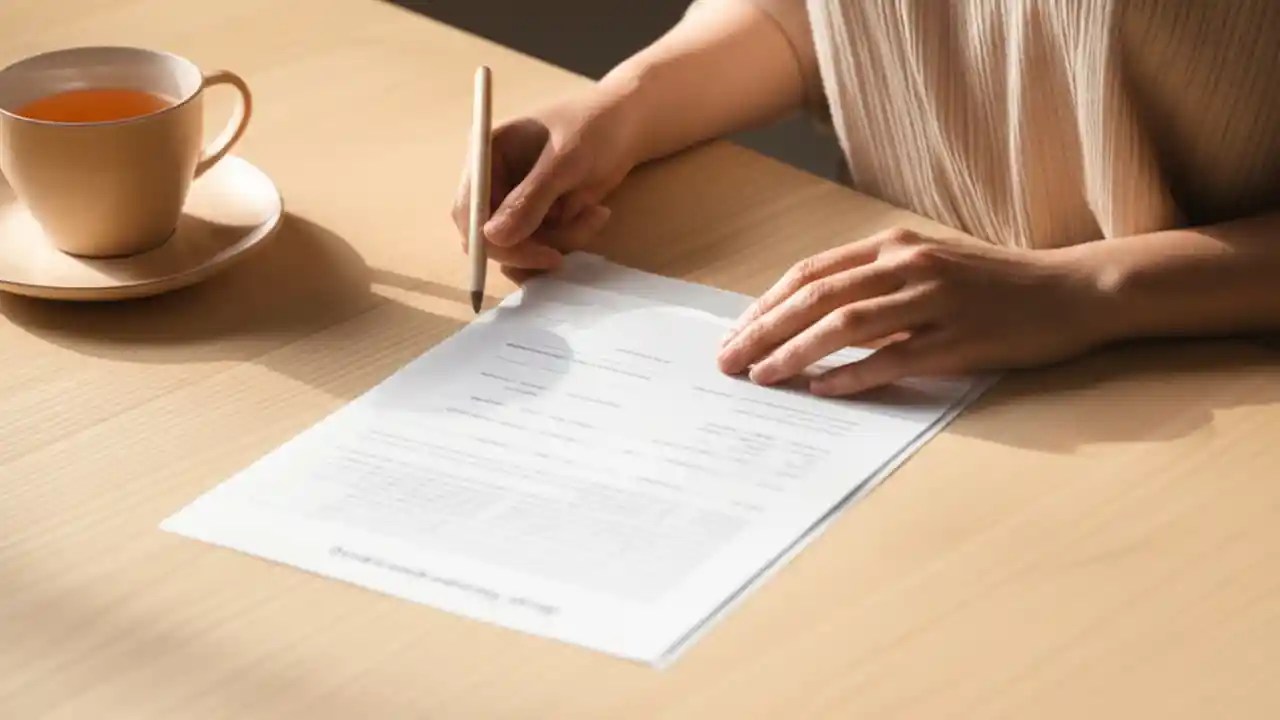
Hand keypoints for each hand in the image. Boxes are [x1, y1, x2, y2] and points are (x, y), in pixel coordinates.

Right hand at [451, 88, 638, 277]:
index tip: (526, 254)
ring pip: (522, 246)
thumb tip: (493, 237)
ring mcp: (516, 202)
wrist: (627, 127)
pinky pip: (545, 245)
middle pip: (490, 237)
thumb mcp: (563, 161)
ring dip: (560, 240)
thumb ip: (529, 199)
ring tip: (596, 213)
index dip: (488, 241)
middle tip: (561, 253)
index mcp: (485, 156)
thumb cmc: (592, 128)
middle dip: (530, 247)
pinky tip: (596, 213)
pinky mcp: (540, 216)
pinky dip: (571, 238)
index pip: (468, 210)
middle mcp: (493, 181)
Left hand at [717, 229, 1109, 394]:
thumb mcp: (928, 265)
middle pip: (817, 297)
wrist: (1071, 290)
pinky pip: (893, 359)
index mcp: (894, 245)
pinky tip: (822, 391)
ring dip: (796, 352)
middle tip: (729, 360)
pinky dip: (852, 376)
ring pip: (846, 324)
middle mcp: (908, 266)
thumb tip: (812, 317)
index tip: (736, 333)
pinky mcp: (959, 340)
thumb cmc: (993, 283)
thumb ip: (874, 282)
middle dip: (764, 330)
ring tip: (763, 377)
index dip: (766, 304)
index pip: (811, 273)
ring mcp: (934, 301)